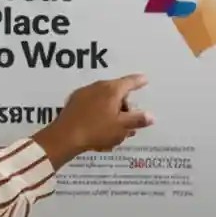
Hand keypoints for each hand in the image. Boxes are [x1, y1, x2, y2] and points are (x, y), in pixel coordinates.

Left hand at [33, 74, 153, 166]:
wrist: (64, 137)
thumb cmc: (96, 131)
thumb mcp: (121, 128)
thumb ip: (137, 120)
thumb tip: (151, 116)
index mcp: (112, 90)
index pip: (130, 82)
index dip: (139, 81)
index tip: (144, 80)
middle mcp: (98, 86)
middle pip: (117, 93)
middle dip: (124, 109)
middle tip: (127, 127)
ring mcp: (84, 93)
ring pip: (104, 101)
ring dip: (111, 114)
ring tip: (112, 133)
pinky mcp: (74, 102)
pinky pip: (92, 105)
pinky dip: (98, 114)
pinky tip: (97, 131)